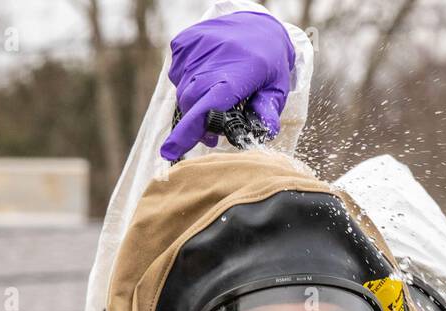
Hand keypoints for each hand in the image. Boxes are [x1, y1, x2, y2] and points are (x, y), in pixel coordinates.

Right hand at [160, 11, 294, 161]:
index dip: (188, 131)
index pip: (206, 107)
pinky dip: (188, 82)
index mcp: (236, 74)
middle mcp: (211, 59)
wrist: (256, 23)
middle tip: (212, 132)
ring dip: (194, 102)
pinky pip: (177, 74)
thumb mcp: (277, 87)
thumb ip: (267, 112)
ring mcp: (194, 49)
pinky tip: (205, 75)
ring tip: (213, 96)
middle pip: (191, 104)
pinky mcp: (183, 43)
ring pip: (183, 91)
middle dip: (197, 123)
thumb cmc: (268, 60)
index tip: (169, 151)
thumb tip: (264, 133)